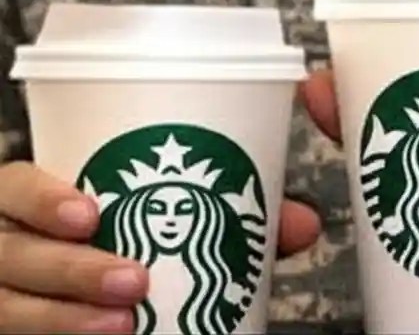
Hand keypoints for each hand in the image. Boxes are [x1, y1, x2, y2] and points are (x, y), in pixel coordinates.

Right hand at [0, 162, 317, 332]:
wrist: (109, 304)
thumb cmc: (129, 244)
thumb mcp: (170, 224)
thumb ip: (229, 220)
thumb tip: (300, 223)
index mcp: (30, 205)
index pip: (11, 186)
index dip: (41, 197)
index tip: (91, 213)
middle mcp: (6, 248)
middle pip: (11, 256)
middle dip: (71, 270)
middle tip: (134, 281)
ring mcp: (3, 295)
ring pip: (8, 309)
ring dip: (63, 319)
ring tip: (123, 325)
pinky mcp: (12, 329)